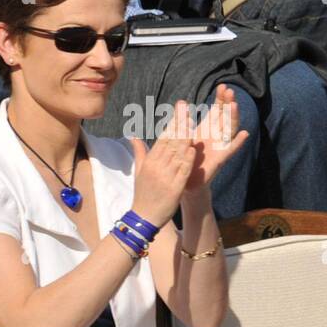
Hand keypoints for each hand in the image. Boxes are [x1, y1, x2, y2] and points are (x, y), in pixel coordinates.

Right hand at [129, 100, 197, 226]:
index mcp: (148, 162)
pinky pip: (182, 171)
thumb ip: (139, 152)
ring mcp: (165, 177)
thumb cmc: (143, 194)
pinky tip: (193, 149)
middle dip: (179, 125)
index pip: (162, 138)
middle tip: (186, 109)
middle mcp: (156, 167)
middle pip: (170, 142)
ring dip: (185, 138)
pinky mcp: (174, 187)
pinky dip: (188, 160)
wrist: (143, 217)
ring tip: (193, 123)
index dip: (172, 124)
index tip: (179, 111)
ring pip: (177, 154)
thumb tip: (132, 136)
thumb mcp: (138, 171)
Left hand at [185, 84, 249, 191]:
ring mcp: (220, 146)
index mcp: (208, 129)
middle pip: (225, 116)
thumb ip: (183, 121)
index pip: (217, 110)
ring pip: (229, 130)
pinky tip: (245, 134)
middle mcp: (217, 136)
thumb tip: (180, 101)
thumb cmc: (185, 157)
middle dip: (227, 103)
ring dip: (233, 117)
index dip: (220, 99)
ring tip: (234, 106)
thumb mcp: (182, 136)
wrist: (186, 180)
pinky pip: (231, 150)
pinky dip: (238, 143)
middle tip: (229, 90)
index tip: (222, 86)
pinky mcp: (220, 159)